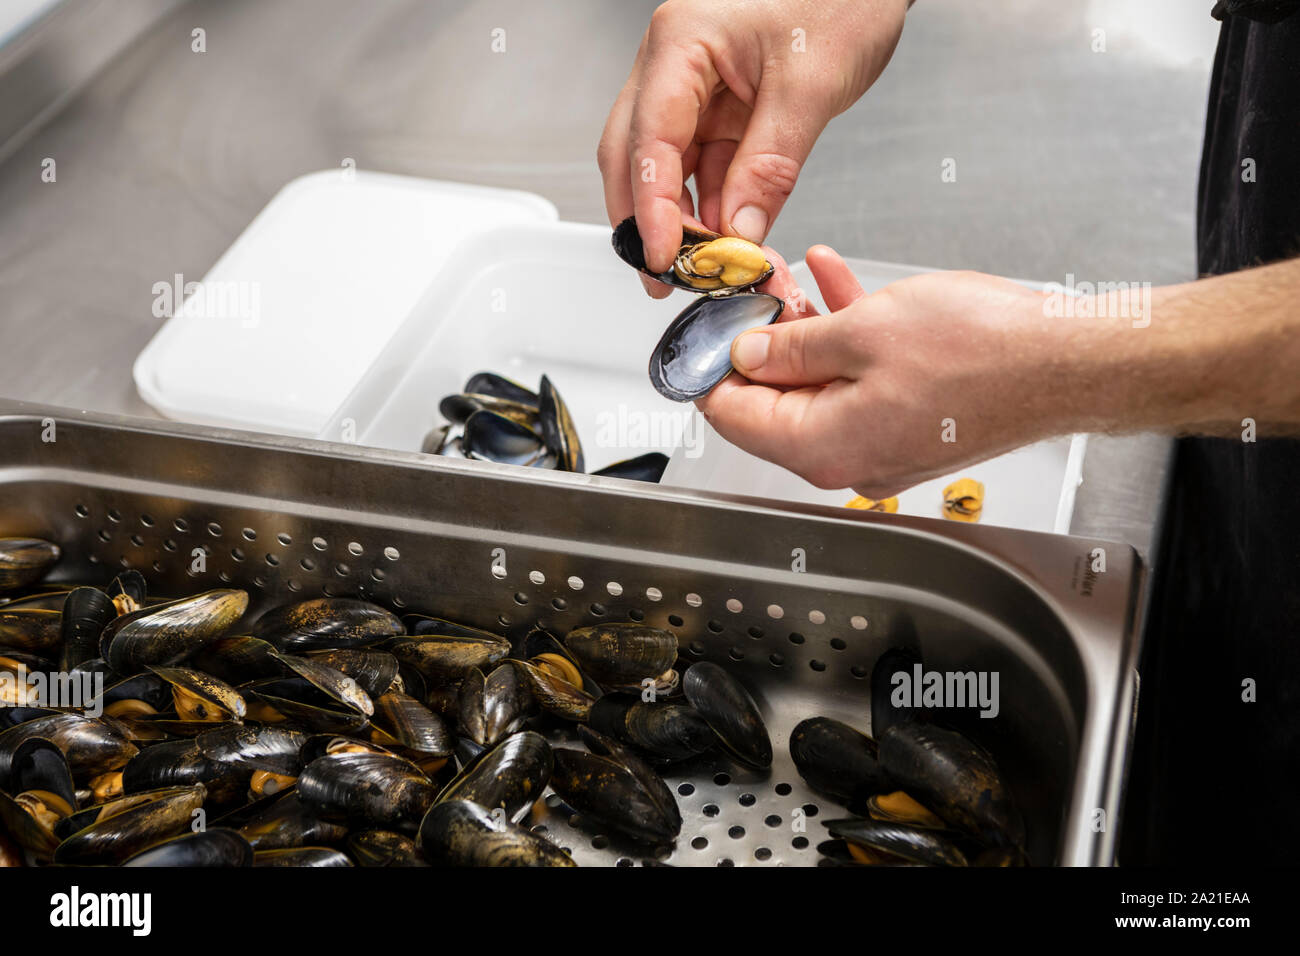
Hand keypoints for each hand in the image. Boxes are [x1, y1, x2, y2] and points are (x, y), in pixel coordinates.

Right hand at [598, 0, 908, 295]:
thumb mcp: (809, 86)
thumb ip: (769, 165)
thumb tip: (741, 233)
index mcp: (681, 42)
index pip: (649, 140)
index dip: (652, 209)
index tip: (665, 258)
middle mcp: (674, 64)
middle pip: (635, 157)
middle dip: (647, 222)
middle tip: (666, 277)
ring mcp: (695, 88)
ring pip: (667, 169)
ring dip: (682, 220)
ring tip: (704, 269)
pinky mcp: (721, 108)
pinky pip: (704, 167)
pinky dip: (712, 206)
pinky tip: (726, 240)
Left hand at [696, 247, 1069, 497]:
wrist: (1066, 362)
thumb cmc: (983, 353)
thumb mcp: (863, 330)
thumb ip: (794, 346)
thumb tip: (749, 355)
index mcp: (824, 449)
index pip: (735, 420)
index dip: (714, 370)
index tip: (710, 330)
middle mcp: (849, 459)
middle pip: (776, 404)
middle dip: (763, 343)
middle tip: (758, 291)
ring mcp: (882, 445)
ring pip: (820, 385)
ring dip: (806, 332)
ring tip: (795, 279)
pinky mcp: (911, 424)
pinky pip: (860, 382)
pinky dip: (846, 339)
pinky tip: (837, 286)